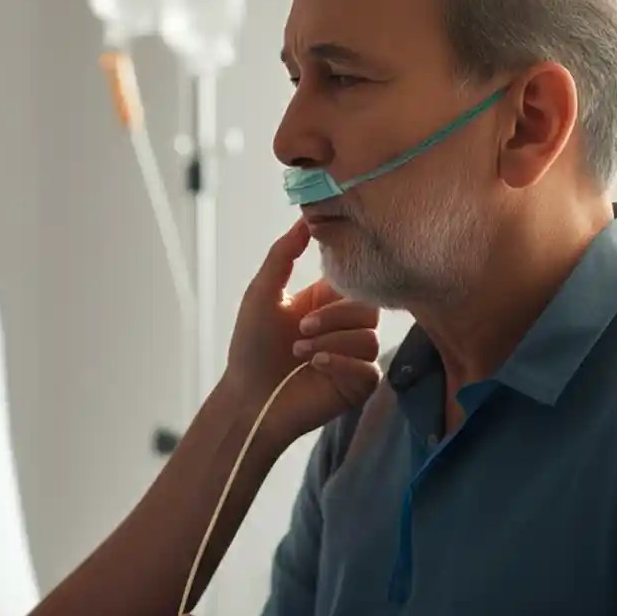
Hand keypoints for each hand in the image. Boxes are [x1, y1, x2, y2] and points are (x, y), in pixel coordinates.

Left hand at [219, 219, 380, 450]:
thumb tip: (306, 218)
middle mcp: (344, 326)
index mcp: (326, 301)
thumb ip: (283, 254)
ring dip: (330, 342)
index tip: (322, 286)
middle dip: (332, 318)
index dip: (346, 281)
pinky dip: (340, 363)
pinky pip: (369, 368)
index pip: (357, 280)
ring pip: (369, 338)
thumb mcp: (262, 293)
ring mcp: (354, 356)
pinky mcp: (358, 384)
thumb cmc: (250, 347)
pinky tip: (315, 366)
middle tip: (300, 329)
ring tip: (299, 352)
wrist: (247, 397)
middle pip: (368, 309)